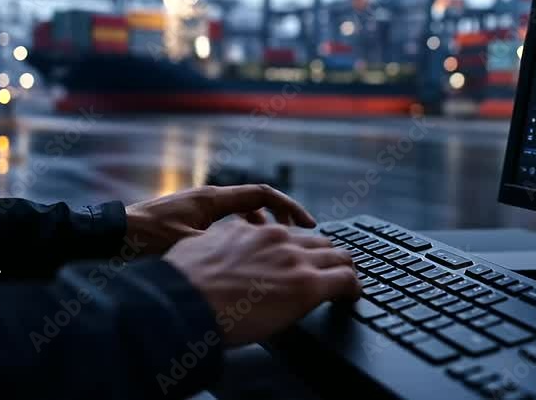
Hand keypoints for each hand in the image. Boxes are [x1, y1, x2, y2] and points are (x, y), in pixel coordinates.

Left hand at [126, 184, 314, 253]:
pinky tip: (239, 254)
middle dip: (279, 219)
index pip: (263, 194)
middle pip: (256, 202)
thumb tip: (257, 252)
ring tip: (271, 248)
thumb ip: (223, 244)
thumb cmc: (144, 239)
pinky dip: (239, 234)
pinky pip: (225, 222)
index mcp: (214, 199)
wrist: (108, 236)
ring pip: (240, 214)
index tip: (307, 225)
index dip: (289, 208)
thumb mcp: (189, 244)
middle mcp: (209, 198)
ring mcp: (198, 208)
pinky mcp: (189, 219)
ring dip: (259, 228)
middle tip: (295, 238)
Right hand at [164, 219, 358, 344]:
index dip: (295, 247)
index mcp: (250, 231)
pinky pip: (344, 279)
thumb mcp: (200, 253)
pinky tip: (353, 294)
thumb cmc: (182, 288)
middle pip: (316, 242)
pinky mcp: (307, 284)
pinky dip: (352, 287)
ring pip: (336, 255)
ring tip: (347, 281)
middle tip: (329, 270)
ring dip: (342, 268)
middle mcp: (276, 239)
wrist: (183, 304)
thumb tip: (222, 260)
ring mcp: (294, 260)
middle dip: (324, 256)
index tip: (297, 258)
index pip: (284, 233)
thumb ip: (220, 249)